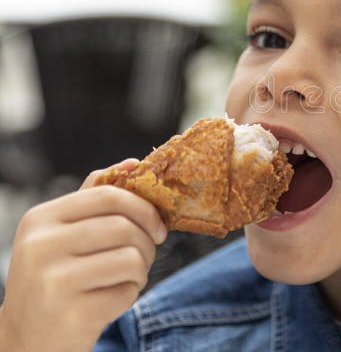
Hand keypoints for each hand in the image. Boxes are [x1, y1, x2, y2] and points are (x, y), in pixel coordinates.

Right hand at [0, 159, 166, 351]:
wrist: (26, 342)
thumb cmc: (56, 280)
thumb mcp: (61, 236)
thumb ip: (95, 199)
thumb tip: (134, 162)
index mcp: (39, 219)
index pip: (108, 194)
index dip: (144, 207)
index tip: (157, 226)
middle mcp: (40, 247)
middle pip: (124, 227)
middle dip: (147, 243)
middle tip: (145, 257)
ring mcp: (52, 281)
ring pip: (131, 258)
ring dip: (141, 271)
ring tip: (125, 279)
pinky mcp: (71, 313)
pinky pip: (127, 291)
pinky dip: (130, 294)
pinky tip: (110, 300)